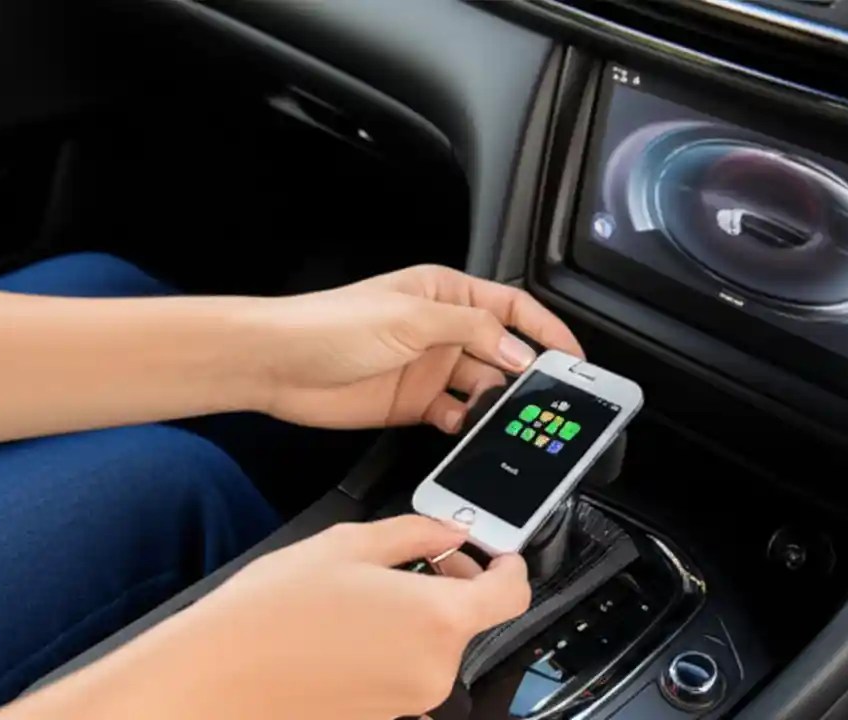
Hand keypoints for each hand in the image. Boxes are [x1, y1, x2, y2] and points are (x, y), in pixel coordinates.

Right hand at [0, 516, 530, 719]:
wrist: (213, 679)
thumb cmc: (272, 613)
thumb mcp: (350, 545)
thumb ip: (417, 534)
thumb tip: (451, 532)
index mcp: (439, 621)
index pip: (513, 594)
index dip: (508, 565)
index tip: (493, 551)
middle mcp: (434, 670)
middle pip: (471, 620)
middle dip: (454, 584)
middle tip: (417, 560)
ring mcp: (409, 702)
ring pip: (437, 645)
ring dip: (420, 614)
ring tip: (367, 593)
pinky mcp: (382, 718)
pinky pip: (407, 672)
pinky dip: (396, 646)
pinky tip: (351, 628)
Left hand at [246, 264, 582, 431]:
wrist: (275, 364)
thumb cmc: (328, 324)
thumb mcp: (409, 318)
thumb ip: (471, 331)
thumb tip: (518, 350)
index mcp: (445, 295)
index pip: (512, 309)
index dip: (546, 329)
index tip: (572, 356)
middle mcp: (442, 330)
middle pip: (503, 351)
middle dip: (527, 374)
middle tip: (548, 399)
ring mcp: (429, 368)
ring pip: (483, 388)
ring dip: (497, 404)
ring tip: (511, 420)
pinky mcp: (414, 404)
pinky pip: (456, 416)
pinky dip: (467, 426)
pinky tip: (468, 430)